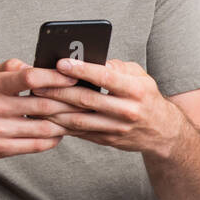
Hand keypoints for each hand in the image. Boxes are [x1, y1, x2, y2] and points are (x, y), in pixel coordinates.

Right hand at [0, 59, 89, 162]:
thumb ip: (11, 67)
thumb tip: (39, 66)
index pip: (30, 78)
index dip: (55, 76)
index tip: (73, 75)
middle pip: (43, 104)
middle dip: (68, 101)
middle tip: (86, 97)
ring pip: (45, 127)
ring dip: (65, 122)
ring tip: (76, 115)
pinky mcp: (3, 148)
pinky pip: (38, 144)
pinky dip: (54, 138)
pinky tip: (60, 131)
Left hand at [32, 58, 185, 157]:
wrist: (163, 132)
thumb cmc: (146, 97)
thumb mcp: (140, 77)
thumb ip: (116, 67)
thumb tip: (90, 59)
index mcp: (136, 91)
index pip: (105, 78)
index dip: (82, 70)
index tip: (61, 63)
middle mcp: (127, 110)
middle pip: (86, 99)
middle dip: (58, 90)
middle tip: (37, 82)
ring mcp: (116, 128)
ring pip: (79, 119)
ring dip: (54, 109)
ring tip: (35, 98)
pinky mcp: (107, 140)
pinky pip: (79, 132)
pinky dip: (60, 124)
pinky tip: (44, 115)